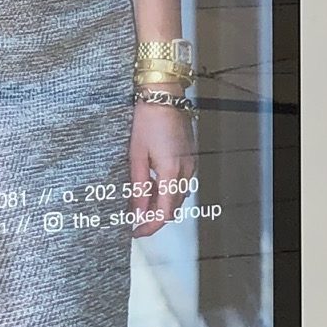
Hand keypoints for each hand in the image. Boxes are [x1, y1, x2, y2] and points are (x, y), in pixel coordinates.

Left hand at [128, 101, 196, 238]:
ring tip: (140, 203)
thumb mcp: (137, 155)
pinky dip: (167, 190)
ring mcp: (191, 164)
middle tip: (135, 221)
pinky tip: (152, 185)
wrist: (163, 95)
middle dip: (155, 217)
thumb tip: (138, 212)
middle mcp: (186, 171)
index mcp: (172, 172)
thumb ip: (139, 187)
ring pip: (177, 196)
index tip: (136, 231)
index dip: (151, 226)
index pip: (165, 212)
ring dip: (161, 204)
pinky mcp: (190, 158)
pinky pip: (180, 182)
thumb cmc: (148, 120)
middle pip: (173, 207)